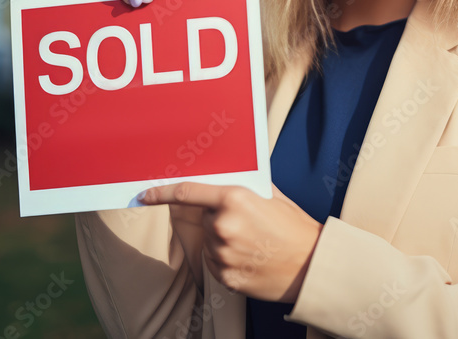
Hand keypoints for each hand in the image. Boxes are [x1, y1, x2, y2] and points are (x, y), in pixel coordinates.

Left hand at [137, 181, 322, 303]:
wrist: (312, 265)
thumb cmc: (295, 227)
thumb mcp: (274, 197)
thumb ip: (245, 187)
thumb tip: (221, 180)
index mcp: (235, 200)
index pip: (187, 193)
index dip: (161, 193)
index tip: (145, 194)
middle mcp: (224, 226)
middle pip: (205, 219)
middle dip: (219, 218)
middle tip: (249, 224)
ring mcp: (223, 254)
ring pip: (209, 242)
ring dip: (223, 241)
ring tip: (254, 243)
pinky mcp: (225, 277)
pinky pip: (215, 263)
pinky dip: (227, 260)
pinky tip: (250, 258)